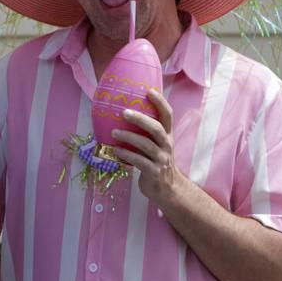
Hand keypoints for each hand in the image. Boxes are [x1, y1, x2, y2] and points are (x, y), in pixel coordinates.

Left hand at [113, 88, 185, 205]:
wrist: (167, 189)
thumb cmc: (156, 161)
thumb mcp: (156, 144)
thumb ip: (145, 131)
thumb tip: (121, 111)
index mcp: (167, 135)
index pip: (168, 115)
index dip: (160, 102)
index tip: (149, 91)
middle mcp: (166, 145)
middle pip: (156, 128)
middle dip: (140, 119)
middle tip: (123, 112)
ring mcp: (162, 159)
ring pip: (146, 145)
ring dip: (129, 137)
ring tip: (114, 132)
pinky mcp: (154, 172)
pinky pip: (140, 161)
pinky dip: (127, 154)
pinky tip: (116, 150)